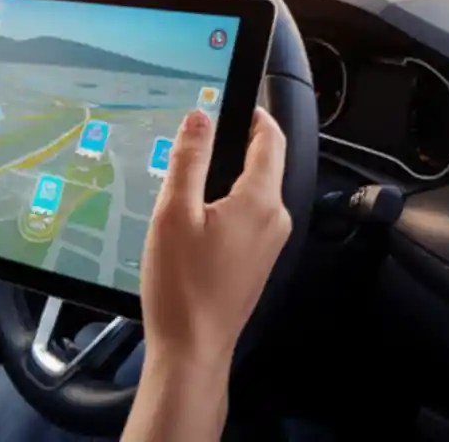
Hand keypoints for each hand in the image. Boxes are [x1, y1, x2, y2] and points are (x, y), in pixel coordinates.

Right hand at [139, 107, 290, 364]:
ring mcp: (270, 241)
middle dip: (234, 144)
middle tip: (197, 138)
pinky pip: (249, 216)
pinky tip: (195, 218)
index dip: (253, 113)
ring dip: (227, 177)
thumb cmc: (182, 287)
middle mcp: (275, 218)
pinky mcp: (259, 259)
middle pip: (264, 163)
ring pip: (255, 191)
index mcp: (261, 200)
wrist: (194, 348)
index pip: (270, 138)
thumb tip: (200, 117)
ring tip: (187, 179)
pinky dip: (227, 204)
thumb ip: (189, 159)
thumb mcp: (174, 212)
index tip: (232, 101)